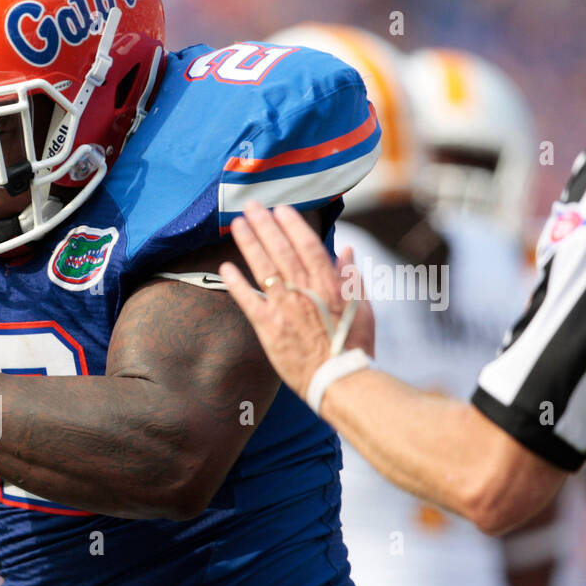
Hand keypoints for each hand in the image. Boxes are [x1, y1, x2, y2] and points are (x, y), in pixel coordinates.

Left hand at [219, 202, 375, 399]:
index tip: (280, 208)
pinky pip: (249, 301)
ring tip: (237, 225)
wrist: (339, 379)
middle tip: (250, 206)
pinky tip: (224, 268)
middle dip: (265, 225)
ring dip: (249, 244)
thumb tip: (344, 250)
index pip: (308, 245)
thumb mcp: (361, 307)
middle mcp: (306, 291)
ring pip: (264, 268)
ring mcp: (286, 308)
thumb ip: (351, 276)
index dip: (292, 225)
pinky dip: (236, 283)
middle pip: (281, 250)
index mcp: (330, 284)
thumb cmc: (353, 345)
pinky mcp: (269, 328)